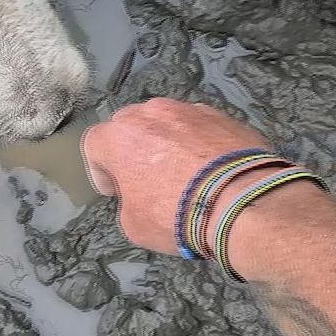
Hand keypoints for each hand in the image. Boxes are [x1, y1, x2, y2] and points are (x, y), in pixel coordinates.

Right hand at [79, 98, 272, 254]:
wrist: (241, 203)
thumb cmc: (177, 215)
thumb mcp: (134, 225)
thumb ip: (127, 201)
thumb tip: (141, 194)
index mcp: (119, 136)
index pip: (94, 144)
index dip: (101, 170)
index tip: (116, 190)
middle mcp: (151, 113)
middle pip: (130, 125)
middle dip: (133, 149)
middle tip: (148, 179)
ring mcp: (189, 110)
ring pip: (167, 122)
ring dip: (167, 141)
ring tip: (184, 172)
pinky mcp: (222, 115)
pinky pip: (200, 127)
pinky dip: (200, 143)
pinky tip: (212, 169)